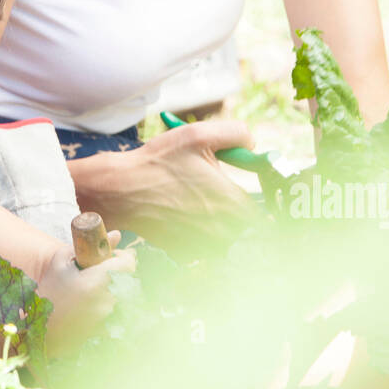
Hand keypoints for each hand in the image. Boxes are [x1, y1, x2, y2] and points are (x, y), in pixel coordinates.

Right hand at [38, 234, 135, 357]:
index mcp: (94, 283)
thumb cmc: (49, 288)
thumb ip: (89, 245)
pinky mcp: (107, 328)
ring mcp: (107, 318)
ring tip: (95, 284)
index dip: (123, 256)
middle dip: (120, 271)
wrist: (40, 325)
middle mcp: (104, 302)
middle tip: (104, 268)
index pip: (127, 264)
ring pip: (124, 293)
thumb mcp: (61, 260)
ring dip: (116, 285)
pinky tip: (94, 300)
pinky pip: (118, 308)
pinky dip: (111, 301)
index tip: (113, 255)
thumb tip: (117, 234)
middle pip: (128, 278)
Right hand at [74, 118, 259, 255]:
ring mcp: (203, 248)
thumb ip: (237, 133)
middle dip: (240, 216)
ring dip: (219, 228)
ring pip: (226, 241)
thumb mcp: (200, 135)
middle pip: (249, 232)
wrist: (119, 191)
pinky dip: (197, 237)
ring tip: (196, 206)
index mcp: (233, 205)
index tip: (255, 198)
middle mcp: (223, 233)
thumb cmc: (159, 162)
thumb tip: (254, 144)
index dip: (266, 206)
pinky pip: (203, 249)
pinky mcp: (185, 255)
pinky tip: (181, 218)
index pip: (270, 217)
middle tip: (221, 199)